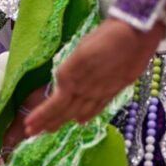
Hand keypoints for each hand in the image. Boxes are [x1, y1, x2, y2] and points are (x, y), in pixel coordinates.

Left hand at [13, 17, 165, 139]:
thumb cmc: (107, 33)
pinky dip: (87, 116)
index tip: (29, 124)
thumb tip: (65, 81)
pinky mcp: (114, 91)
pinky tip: (80, 121)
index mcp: (70, 74)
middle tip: (32, 133)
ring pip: (78, 112)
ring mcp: (99, 92)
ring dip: (62, 122)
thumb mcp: (81, 48)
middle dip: (46, 123)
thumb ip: (72, 68)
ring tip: (48, 131)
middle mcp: (82, 87)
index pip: (53, 102)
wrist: (136, 32)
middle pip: (63, 110)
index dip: (41, 115)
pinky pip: (97, 107)